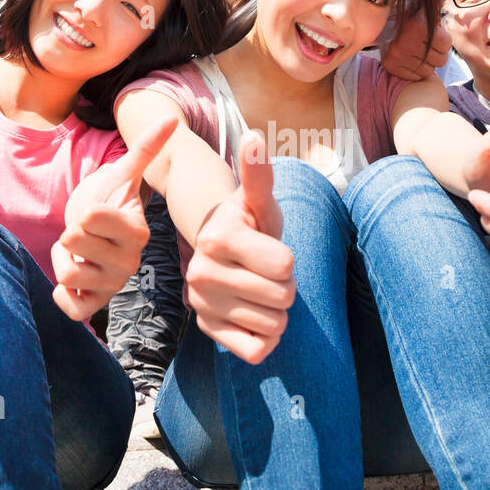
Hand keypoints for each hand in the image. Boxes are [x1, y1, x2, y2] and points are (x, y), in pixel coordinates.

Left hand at [52, 115, 177, 321]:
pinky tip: (72, 280)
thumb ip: (144, 149)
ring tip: (80, 253)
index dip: (83, 212)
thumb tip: (171, 119)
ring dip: (63, 259)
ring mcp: (114, 285)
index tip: (95, 213)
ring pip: (67, 273)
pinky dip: (63, 295)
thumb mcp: (122, 174)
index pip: (89, 218)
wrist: (97, 232)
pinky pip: (72, 308)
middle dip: (70, 234)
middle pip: (72, 243)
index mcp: (138, 232)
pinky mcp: (97, 303)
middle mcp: (131, 263)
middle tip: (86, 235)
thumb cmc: (108, 201)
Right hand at [185, 130, 295, 363]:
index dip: (288, 259)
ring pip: (273, 325)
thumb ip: (259, 173)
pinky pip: (257, 351)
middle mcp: (201, 272)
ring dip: (278, 313)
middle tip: (266, 272)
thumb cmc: (250, 223)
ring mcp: (202, 304)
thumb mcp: (258, 200)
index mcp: (217, 238)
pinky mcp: (207, 332)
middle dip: (286, 286)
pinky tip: (256, 318)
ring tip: (259, 291)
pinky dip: (267, 339)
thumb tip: (254, 137)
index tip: (269, 250)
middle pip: (282, 297)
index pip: (285, 264)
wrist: (224, 253)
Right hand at [381, 0, 453, 80]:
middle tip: (422, 42)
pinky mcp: (390, 66)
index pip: (446, 44)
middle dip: (435, 52)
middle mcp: (404, 39)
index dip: (441, 39)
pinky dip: (415, 70)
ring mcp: (396, 54)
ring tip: (415, 49)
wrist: (388, 33)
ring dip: (426, 62)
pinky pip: (417, 75)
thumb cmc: (414, 18)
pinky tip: (408, 58)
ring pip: (429, 69)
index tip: (428, 32)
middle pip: (441, 59)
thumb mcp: (427, 2)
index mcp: (416, 23)